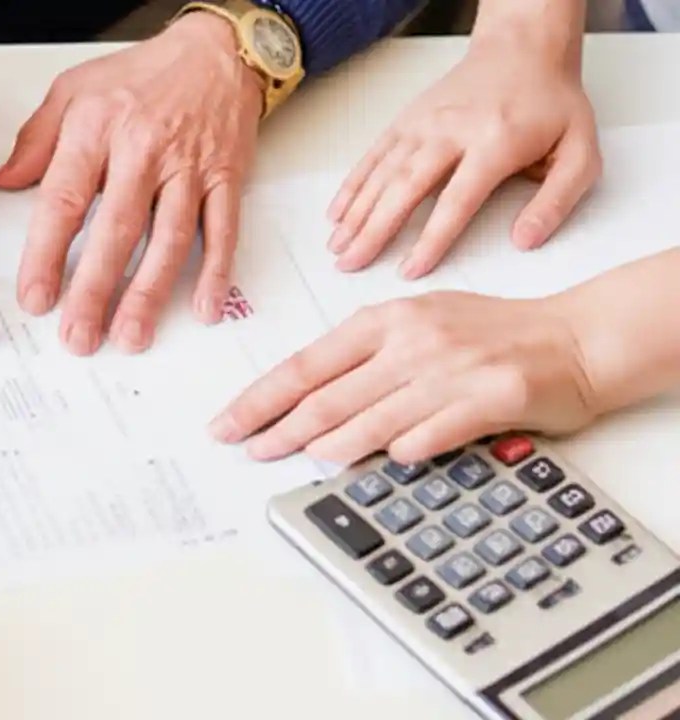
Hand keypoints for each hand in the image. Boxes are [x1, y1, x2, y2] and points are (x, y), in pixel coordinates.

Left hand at [0, 13, 263, 354]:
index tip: (37, 297)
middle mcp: (144, 150)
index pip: (65, 200)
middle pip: (116, 231)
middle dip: (95, 290)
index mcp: (98, 129)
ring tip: (130, 335)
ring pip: (168, 239)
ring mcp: (189, 167)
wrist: (217, 51)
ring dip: (149, 293)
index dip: (48, 254)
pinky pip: (222, 230)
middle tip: (79, 335)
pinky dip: (216, 271)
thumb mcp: (74, 90)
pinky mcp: (225, 179)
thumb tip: (7, 183)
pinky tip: (204, 306)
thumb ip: (37, 140)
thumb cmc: (143, 75)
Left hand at [208, 292, 598, 465]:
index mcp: (386, 321)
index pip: (305, 366)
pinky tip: (380, 464)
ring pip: (368, 422)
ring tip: (296, 460)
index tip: (227, 422)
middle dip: (276, 429)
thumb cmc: (491, 333)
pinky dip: (398, 454)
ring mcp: (448, 372)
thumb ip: (367, 357)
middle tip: (246, 450)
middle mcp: (411, 343)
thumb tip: (308, 401)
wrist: (574, 338)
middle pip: (325, 398)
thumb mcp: (418, 324)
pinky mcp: (487, 400)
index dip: (260, 398)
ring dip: (325, 448)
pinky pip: (427, 437)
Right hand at [326, 22, 600, 278]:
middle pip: (404, 188)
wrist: (523, 51)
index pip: (456, 200)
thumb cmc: (550, 105)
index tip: (410, 269)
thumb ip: (556, 201)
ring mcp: (423, 124)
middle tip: (351, 264)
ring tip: (338, 248)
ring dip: (356, 213)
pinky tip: (338, 213)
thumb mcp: (580, 153)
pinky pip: (373, 156)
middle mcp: (451, 131)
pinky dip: (352, 185)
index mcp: (495, 143)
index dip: (431, 238)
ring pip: (382, 173)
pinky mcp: (407, 120)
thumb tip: (525, 240)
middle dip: (373, 230)